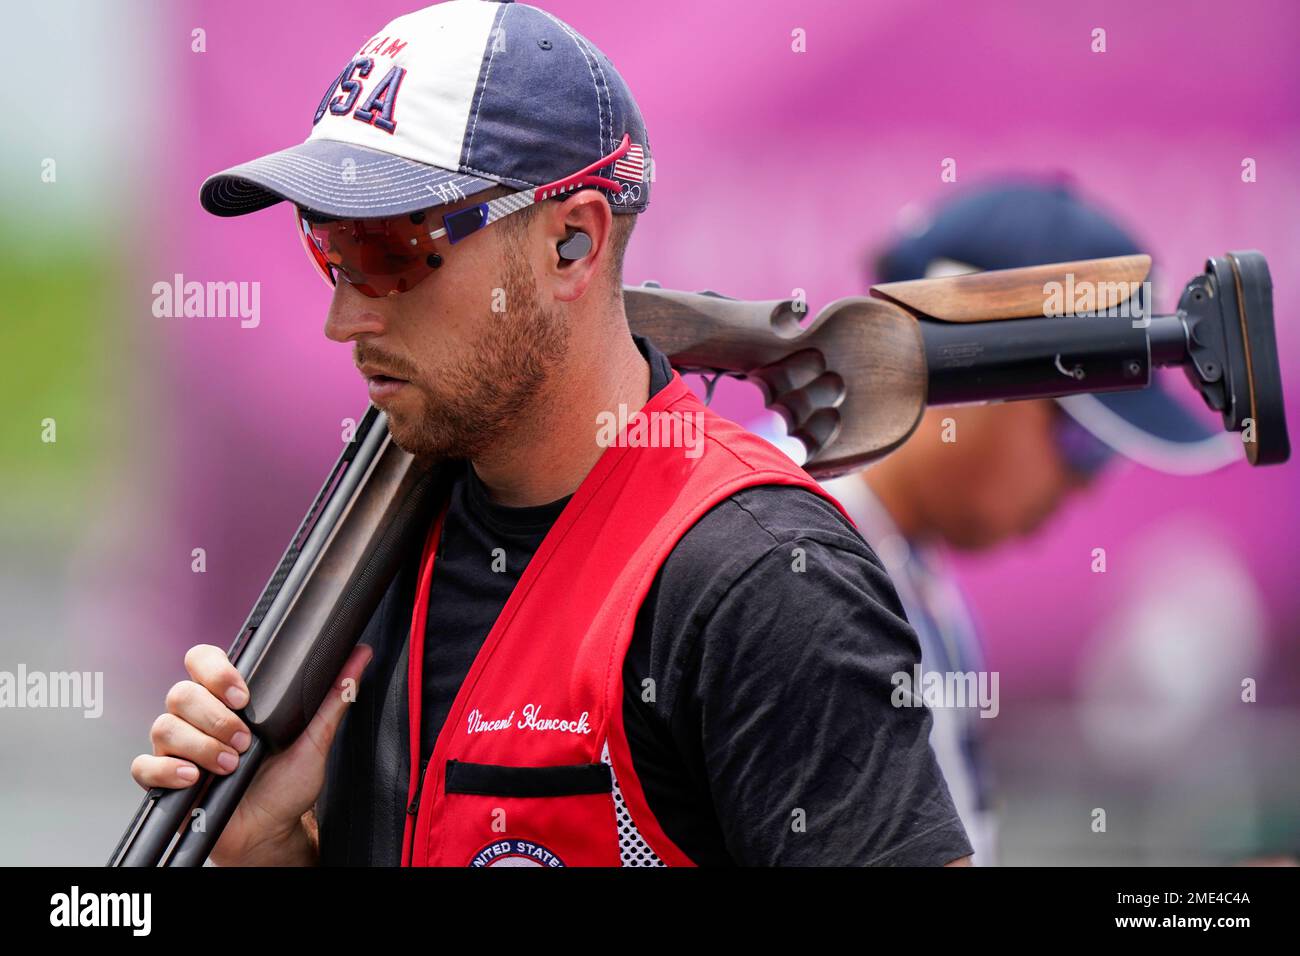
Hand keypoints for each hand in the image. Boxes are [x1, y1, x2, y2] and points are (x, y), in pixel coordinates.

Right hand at [130, 642, 371, 865]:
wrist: (271, 831)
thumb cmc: (287, 784)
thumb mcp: (315, 739)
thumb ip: (334, 696)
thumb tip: (361, 656)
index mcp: (229, 700)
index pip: (203, 660)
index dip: (216, 670)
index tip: (243, 695)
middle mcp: (199, 718)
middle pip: (181, 692)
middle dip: (215, 716)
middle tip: (244, 740)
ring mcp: (180, 748)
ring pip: (164, 725)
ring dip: (201, 745)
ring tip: (232, 764)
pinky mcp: (165, 779)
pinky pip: (145, 765)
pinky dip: (168, 770)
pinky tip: (196, 779)